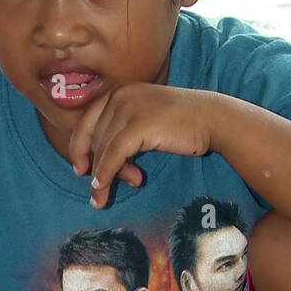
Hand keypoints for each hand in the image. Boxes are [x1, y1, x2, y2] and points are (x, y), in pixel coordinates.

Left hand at [69, 83, 216, 207]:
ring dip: (103, 176)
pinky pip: (114, 155)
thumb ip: (123, 133)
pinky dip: (105, 173)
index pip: (87, 120)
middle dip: (98, 166)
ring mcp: (129, 108)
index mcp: (120, 91)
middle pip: (95, 138)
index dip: (79, 146)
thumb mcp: (145, 121)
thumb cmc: (182, 123)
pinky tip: (102, 187)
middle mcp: (120, 95)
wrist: (212, 118)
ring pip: (103, 149)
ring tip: (103, 198)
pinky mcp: (139, 124)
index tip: (80, 169)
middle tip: (100, 188)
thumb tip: (100, 165)